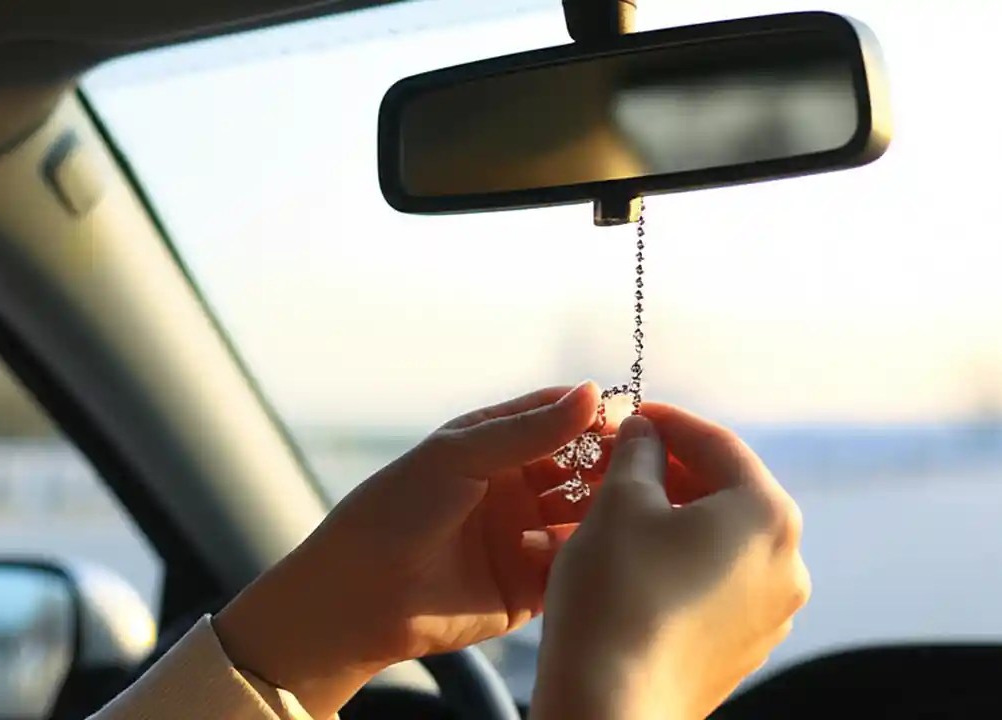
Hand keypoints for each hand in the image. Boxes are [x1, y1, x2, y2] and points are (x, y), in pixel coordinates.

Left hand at [214, 382, 601, 717]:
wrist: (361, 595)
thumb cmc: (396, 511)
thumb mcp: (460, 455)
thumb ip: (529, 430)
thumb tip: (592, 392)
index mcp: (495, 446)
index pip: (558, 418)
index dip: (592, 414)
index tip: (630, 415)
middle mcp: (516, 488)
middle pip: (581, 466)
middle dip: (608, 461)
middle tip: (640, 462)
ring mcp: (526, 536)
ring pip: (586, 515)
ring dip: (605, 508)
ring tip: (625, 505)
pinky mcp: (531, 585)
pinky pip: (575, 565)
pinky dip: (589, 555)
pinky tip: (593, 549)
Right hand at [530, 406, 810, 719]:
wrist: (611, 707)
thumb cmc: (617, 596)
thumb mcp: (620, 503)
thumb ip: (639, 453)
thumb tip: (645, 432)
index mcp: (769, 515)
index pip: (718, 444)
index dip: (668, 422)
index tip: (633, 414)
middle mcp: (786, 564)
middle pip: (722, 494)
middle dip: (664, 474)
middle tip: (616, 462)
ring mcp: (770, 613)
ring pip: (712, 543)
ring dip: (664, 520)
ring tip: (608, 513)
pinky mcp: (742, 649)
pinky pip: (709, 586)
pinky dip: (671, 563)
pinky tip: (623, 561)